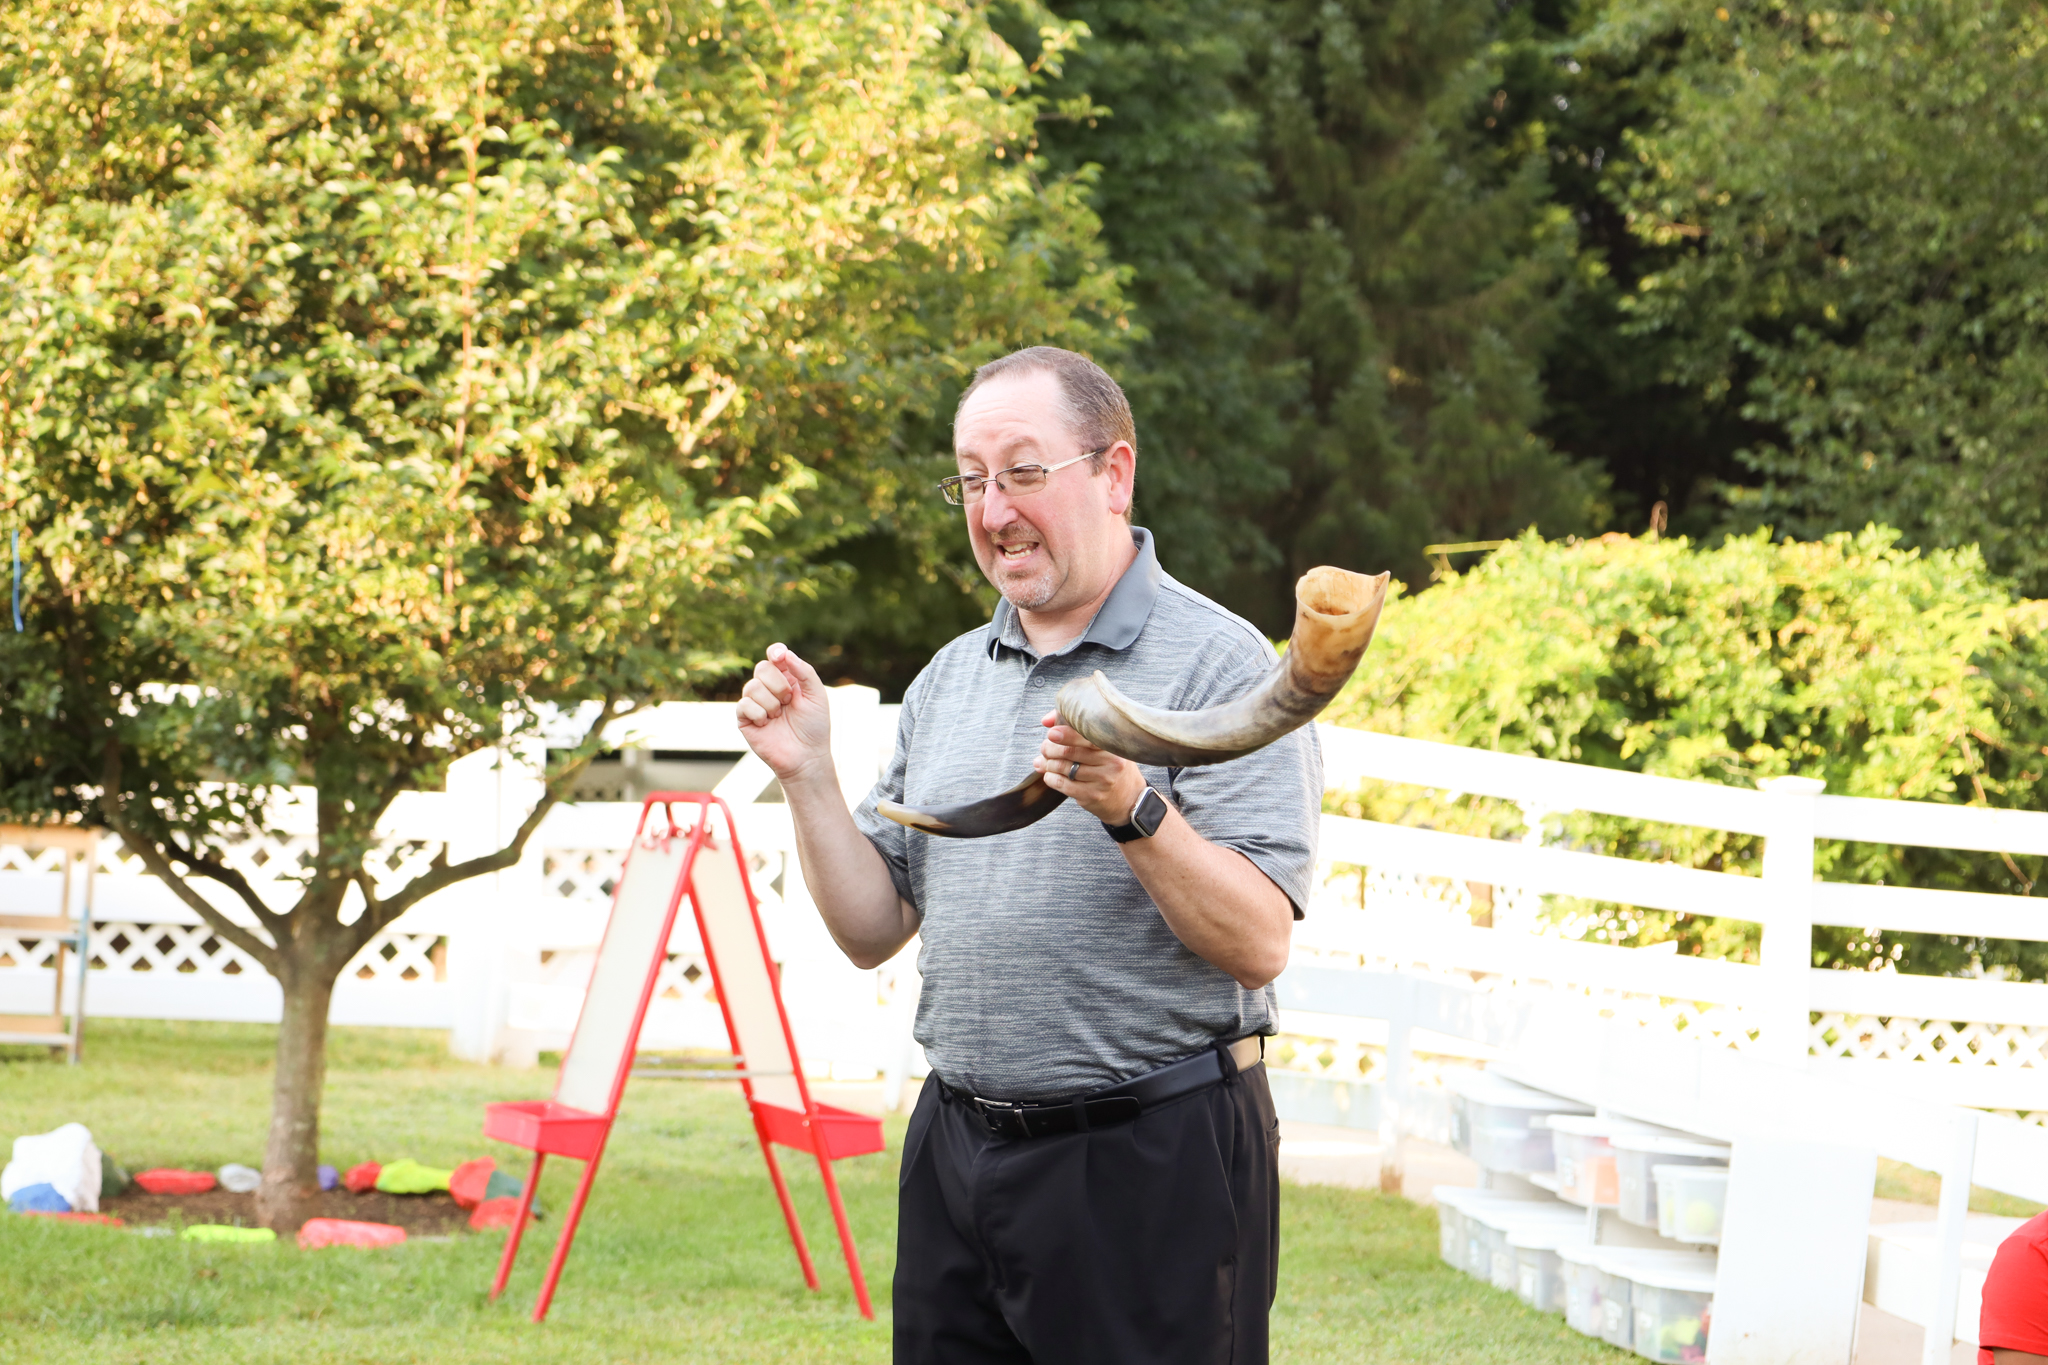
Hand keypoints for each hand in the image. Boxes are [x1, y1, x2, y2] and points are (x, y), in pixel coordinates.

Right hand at [736, 644, 832, 785]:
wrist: (806, 755)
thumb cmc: (814, 726)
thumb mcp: (817, 694)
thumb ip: (804, 671)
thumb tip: (784, 653)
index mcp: (787, 678)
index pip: (775, 655)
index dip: (775, 652)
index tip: (779, 656)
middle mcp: (769, 688)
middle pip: (762, 667)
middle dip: (778, 684)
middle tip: (788, 701)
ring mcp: (755, 703)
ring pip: (752, 686)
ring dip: (771, 702)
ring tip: (779, 716)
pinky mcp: (744, 718)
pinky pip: (744, 704)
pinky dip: (759, 713)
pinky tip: (767, 723)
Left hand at [1036, 712, 1147, 824]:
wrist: (1128, 798)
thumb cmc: (1110, 765)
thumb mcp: (1104, 745)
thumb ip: (1077, 728)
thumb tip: (1047, 720)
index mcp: (1114, 745)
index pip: (1088, 736)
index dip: (1067, 734)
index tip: (1051, 733)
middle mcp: (1112, 762)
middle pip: (1071, 752)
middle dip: (1050, 748)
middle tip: (1044, 748)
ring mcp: (1103, 780)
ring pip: (1064, 768)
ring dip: (1048, 764)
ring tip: (1044, 761)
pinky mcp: (1093, 796)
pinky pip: (1064, 785)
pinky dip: (1051, 779)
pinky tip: (1050, 775)